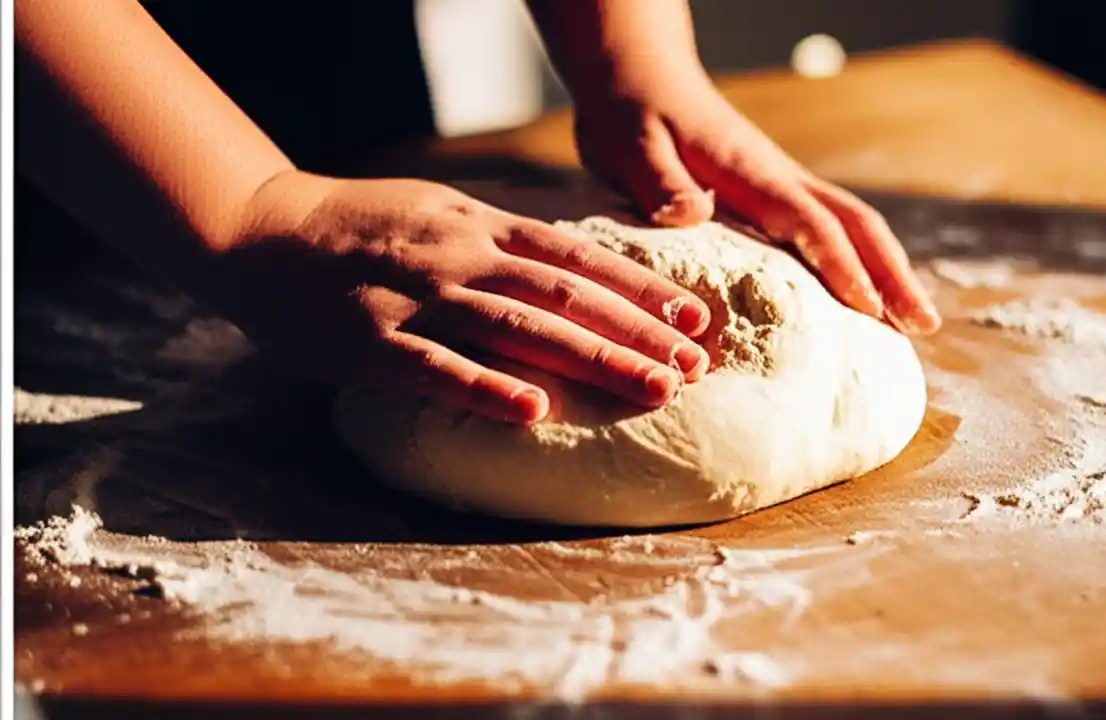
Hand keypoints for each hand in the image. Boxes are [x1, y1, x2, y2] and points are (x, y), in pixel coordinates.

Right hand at [208, 171, 712, 423]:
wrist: (259, 229)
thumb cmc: (361, 227)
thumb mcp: (442, 213)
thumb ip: (502, 241)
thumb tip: (574, 273)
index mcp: (478, 225)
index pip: (576, 258)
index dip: (640, 289)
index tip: (692, 320)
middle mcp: (459, 255)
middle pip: (564, 296)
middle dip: (636, 333)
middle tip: (693, 368)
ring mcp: (415, 297)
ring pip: (518, 330)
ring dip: (594, 359)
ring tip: (653, 389)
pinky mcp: (369, 341)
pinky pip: (435, 369)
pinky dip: (487, 389)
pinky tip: (536, 411)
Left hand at [573, 75, 940, 334]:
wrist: (641, 78)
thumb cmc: (632, 114)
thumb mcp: (629, 147)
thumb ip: (658, 182)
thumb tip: (690, 213)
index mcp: (750, 172)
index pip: (808, 221)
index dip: (840, 264)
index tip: (869, 308)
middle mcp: (780, 177)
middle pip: (855, 223)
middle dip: (893, 274)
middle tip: (925, 326)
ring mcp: (783, 184)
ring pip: (853, 225)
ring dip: (889, 269)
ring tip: (917, 322)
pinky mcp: (776, 193)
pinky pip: (833, 228)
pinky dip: (863, 260)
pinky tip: (870, 296)